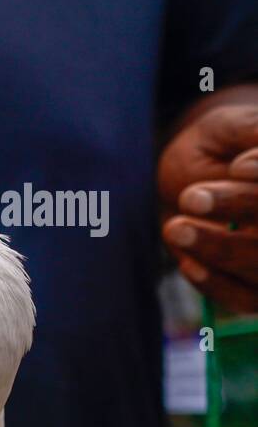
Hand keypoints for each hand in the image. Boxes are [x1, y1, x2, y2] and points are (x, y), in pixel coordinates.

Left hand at [158, 94, 257, 311]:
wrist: (192, 176)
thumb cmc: (217, 146)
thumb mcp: (228, 128)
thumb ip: (247, 131)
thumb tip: (252, 163)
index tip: (237, 166)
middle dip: (242, 206)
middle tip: (191, 197)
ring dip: (221, 249)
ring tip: (176, 229)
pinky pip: (247, 299)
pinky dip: (216, 284)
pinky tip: (187, 264)